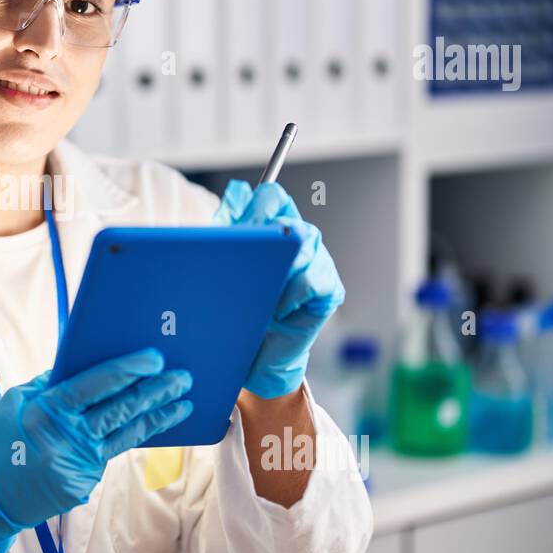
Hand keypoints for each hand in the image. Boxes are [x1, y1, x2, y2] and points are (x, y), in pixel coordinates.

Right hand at [0, 348, 193, 552]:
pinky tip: (151, 423)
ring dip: (156, 415)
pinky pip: (110, 453)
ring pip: (125, 434)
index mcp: (45, 411)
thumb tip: (81, 365)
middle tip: (182, 377)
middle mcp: (65, 438)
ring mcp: (77, 464)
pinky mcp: (83, 483)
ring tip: (182, 402)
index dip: (126, 370)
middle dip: (155, 391)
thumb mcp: (12, 403)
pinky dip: (130, 436)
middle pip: (120, 410)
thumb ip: (48, 385)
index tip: (153, 358)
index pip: (94, 385)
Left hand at [212, 180, 344, 398]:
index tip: (233, 226)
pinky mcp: (328, 289)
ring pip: (305, 239)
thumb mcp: (224, 270)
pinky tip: (277, 307)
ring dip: (281, 258)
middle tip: (247, 249)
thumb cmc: (238, 313)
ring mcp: (315, 261)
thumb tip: (236, 193)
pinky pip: (315, 279)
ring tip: (263, 280)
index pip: (268, 196)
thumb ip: (227, 231)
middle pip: (285, 210)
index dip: (251, 205)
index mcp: (270, 229)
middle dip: (264, 227)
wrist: (256, 359)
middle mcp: (295, 240)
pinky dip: (294, 290)